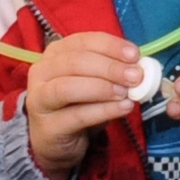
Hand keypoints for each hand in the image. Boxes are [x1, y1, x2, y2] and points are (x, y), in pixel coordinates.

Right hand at [24, 32, 142, 179]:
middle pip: (75, 62)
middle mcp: (43, 72)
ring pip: (68, 87)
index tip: (135, 55)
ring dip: (103, 88)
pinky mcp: (47, 127)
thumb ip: (115, 68)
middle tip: (136, 76)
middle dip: (110, 68)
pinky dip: (104, 110)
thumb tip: (140, 66)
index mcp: (56, 53)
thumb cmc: (79, 100)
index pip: (84, 41)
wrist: (56, 138)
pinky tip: (123, 108)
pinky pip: (76, 115)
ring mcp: (39, 99)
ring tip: (126, 93)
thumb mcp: (96, 79)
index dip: (112, 46)